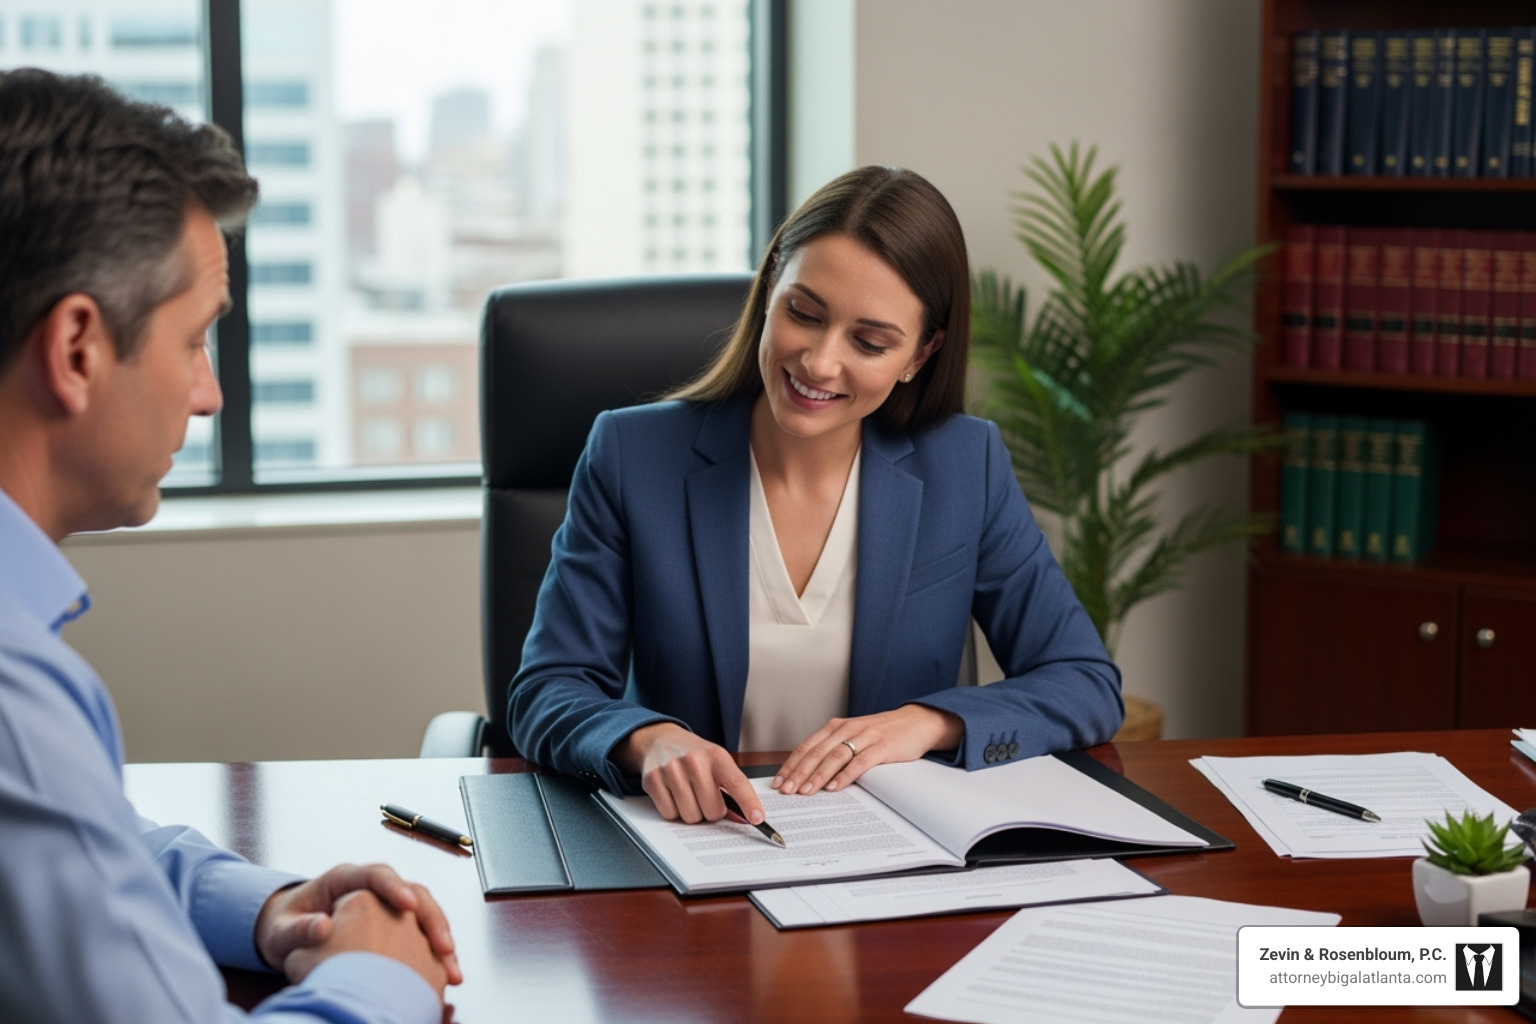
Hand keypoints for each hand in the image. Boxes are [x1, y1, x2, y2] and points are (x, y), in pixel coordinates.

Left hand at [282, 889, 448, 1000]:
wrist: (286, 936)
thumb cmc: (283, 928)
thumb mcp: (280, 932)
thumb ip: (297, 930)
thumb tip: (323, 926)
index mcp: (345, 880)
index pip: (377, 875)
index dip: (395, 888)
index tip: (409, 906)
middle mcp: (372, 890)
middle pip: (413, 894)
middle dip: (433, 920)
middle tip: (443, 948)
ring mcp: (386, 908)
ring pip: (424, 917)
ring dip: (441, 941)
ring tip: (450, 971)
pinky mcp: (393, 928)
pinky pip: (420, 937)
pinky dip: (433, 957)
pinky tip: (442, 978)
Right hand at [615, 722, 764, 826]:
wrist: (660, 739)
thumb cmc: (694, 755)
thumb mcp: (716, 762)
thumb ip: (730, 789)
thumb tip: (743, 819)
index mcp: (716, 756)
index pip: (737, 783)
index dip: (749, 803)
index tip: (758, 819)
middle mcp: (694, 761)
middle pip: (713, 811)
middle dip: (712, 811)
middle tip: (706, 798)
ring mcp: (672, 770)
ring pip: (691, 816)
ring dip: (692, 812)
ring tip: (689, 794)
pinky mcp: (653, 780)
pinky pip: (670, 815)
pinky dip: (674, 811)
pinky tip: (673, 794)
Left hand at [772, 705, 963, 795]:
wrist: (916, 722)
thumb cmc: (882, 733)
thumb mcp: (854, 737)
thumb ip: (834, 750)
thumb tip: (809, 773)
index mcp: (836, 727)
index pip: (806, 747)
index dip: (791, 765)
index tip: (778, 782)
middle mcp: (847, 729)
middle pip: (816, 753)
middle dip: (798, 773)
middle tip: (786, 791)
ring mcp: (864, 737)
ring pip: (834, 757)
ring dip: (817, 776)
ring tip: (805, 792)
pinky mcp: (882, 746)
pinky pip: (859, 762)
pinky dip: (845, 775)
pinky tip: (835, 787)